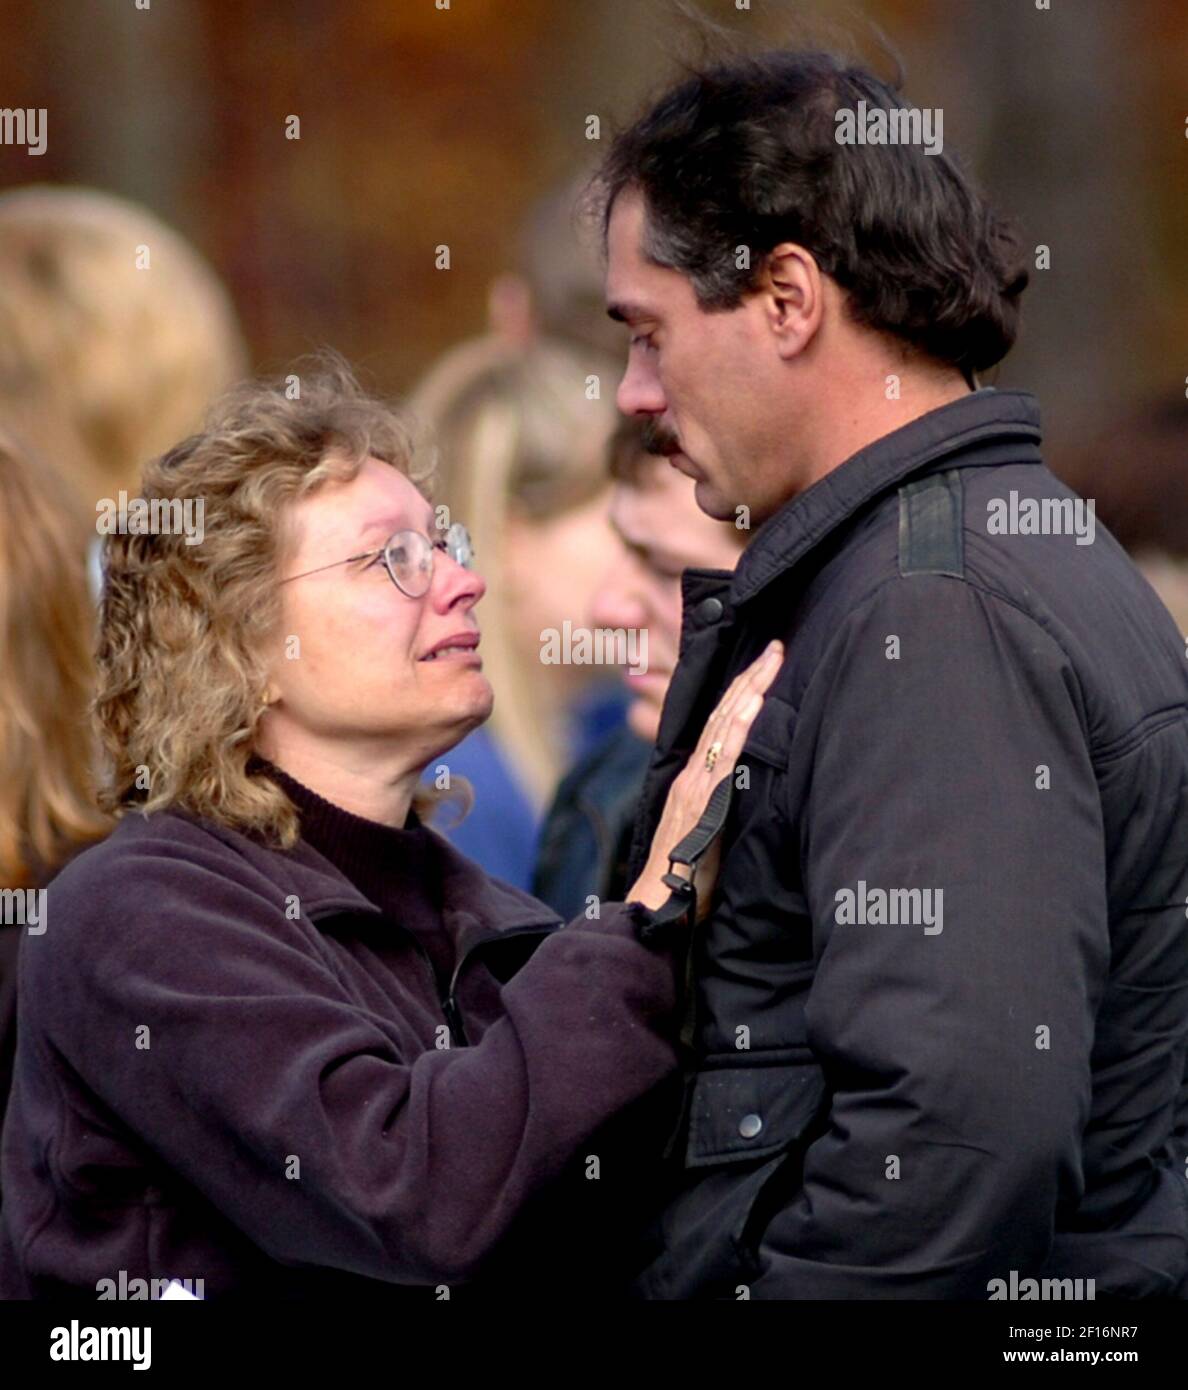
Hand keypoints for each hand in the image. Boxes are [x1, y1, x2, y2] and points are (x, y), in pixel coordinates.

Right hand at [628, 639, 784, 918]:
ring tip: (772, 658)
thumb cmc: (683, 878)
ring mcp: (696, 782)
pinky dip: (740, 723)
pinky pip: (725, 752)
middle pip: (723, 714)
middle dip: (750, 678)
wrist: (659, 902)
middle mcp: (692, 774)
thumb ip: (717, 806)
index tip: (761, 667)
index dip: (739, 694)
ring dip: (750, 688)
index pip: (718, 725)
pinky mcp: (704, 798)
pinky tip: (755, 701)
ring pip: (725, 724)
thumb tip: (741, 792)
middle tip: (775, 645)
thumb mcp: (704, 831)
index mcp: (693, 780)